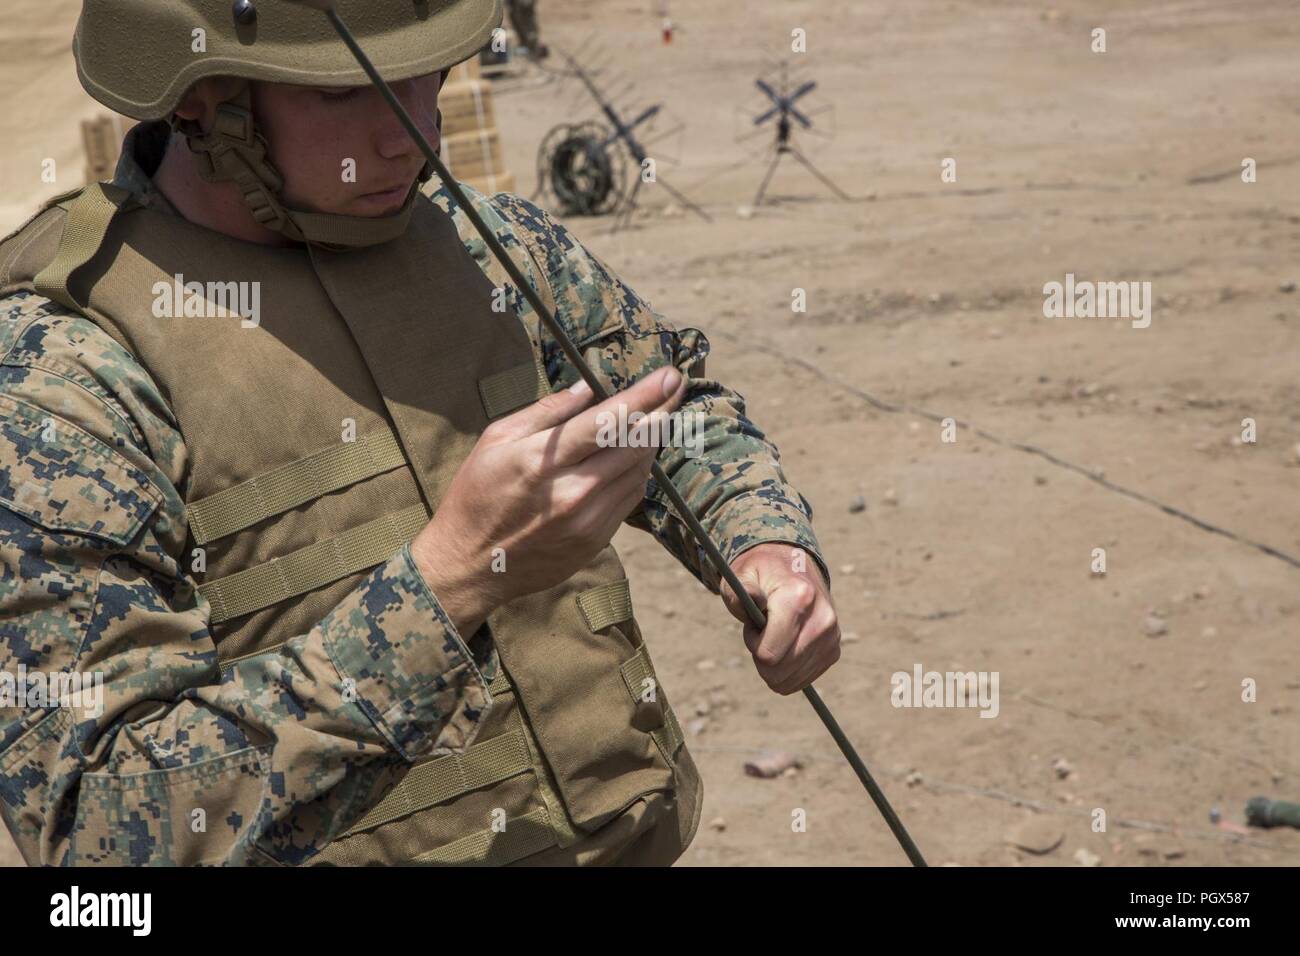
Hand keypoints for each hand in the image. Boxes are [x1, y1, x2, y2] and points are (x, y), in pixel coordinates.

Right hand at [411, 365, 686, 634]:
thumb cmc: (476, 496)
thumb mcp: (496, 441)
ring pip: (639, 472)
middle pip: (635, 446)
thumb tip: (586, 389)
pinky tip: (636, 455)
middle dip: (662, 411)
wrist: (470, 566)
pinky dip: (638, 472)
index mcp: (543, 462)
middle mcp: (572, 493)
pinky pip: (630, 498)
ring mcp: (588, 521)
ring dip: (652, 442)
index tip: (670, 376)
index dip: (645, 396)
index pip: (606, 422)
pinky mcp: (595, 540)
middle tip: (675, 388)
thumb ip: (545, 412)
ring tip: (658, 416)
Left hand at [720, 543, 840, 694]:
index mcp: (799, 598)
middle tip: (762, 629)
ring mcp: (831, 637)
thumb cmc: (760, 573)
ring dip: (774, 663)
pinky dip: (786, 670)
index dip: (752, 642)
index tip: (754, 622)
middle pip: (778, 672)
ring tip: (775, 633)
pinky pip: (801, 680)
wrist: (792, 566)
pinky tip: (787, 642)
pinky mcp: (833, 651)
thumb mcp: (742, 574)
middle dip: (761, 656)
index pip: (768, 654)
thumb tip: (752, 598)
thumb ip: (741, 589)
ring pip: (790, 680)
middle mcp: (822, 620)